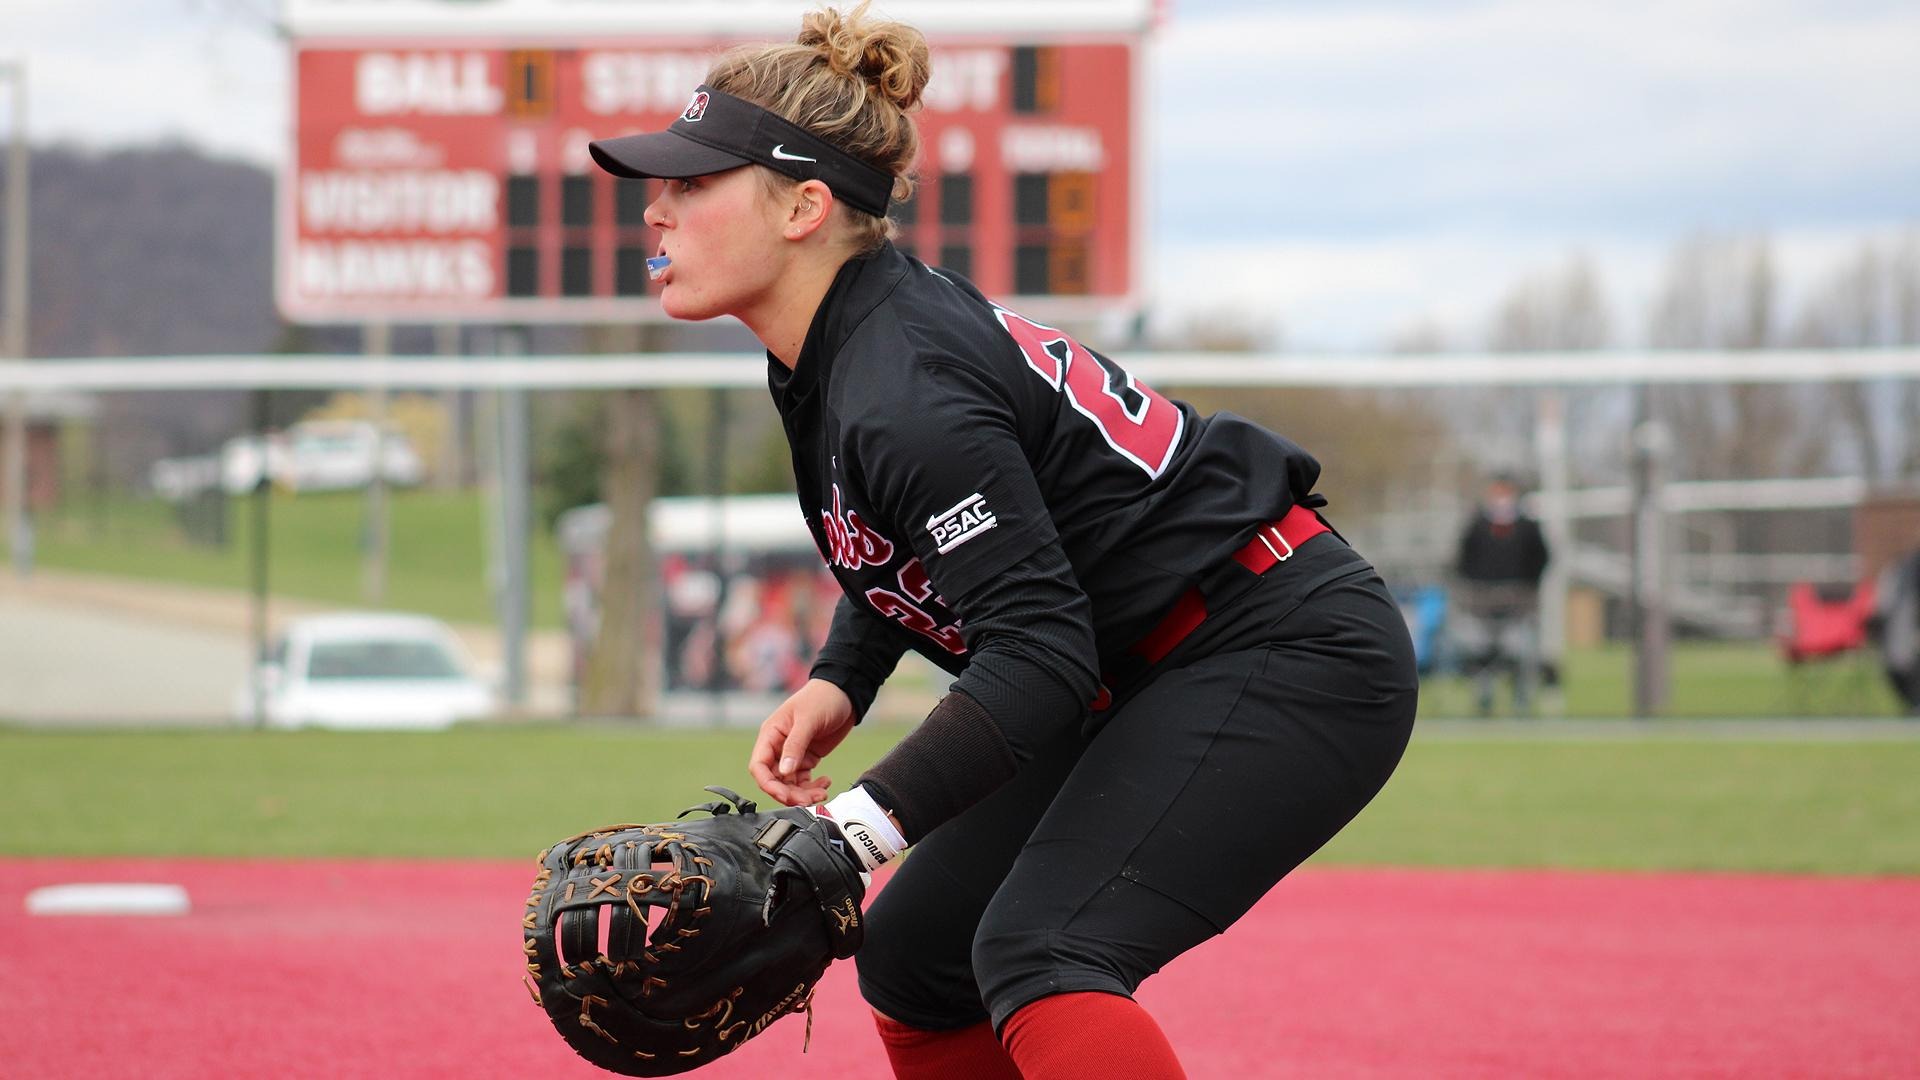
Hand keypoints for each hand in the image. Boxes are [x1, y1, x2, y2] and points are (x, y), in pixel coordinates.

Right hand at [749, 678, 855, 806]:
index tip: (784, 796)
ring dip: (803, 794)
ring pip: (790, 784)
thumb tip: (784, 772)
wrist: (846, 693)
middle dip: (790, 793)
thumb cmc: (823, 698)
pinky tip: (826, 782)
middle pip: (775, 780)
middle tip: (809, 800)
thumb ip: (795, 746)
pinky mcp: (807, 757)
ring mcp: (793, 754)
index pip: (759, 766)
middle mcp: (778, 746)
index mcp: (771, 734)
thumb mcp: (808, 720)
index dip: (768, 785)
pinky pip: (804, 780)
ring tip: (821, 793)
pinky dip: (813, 787)